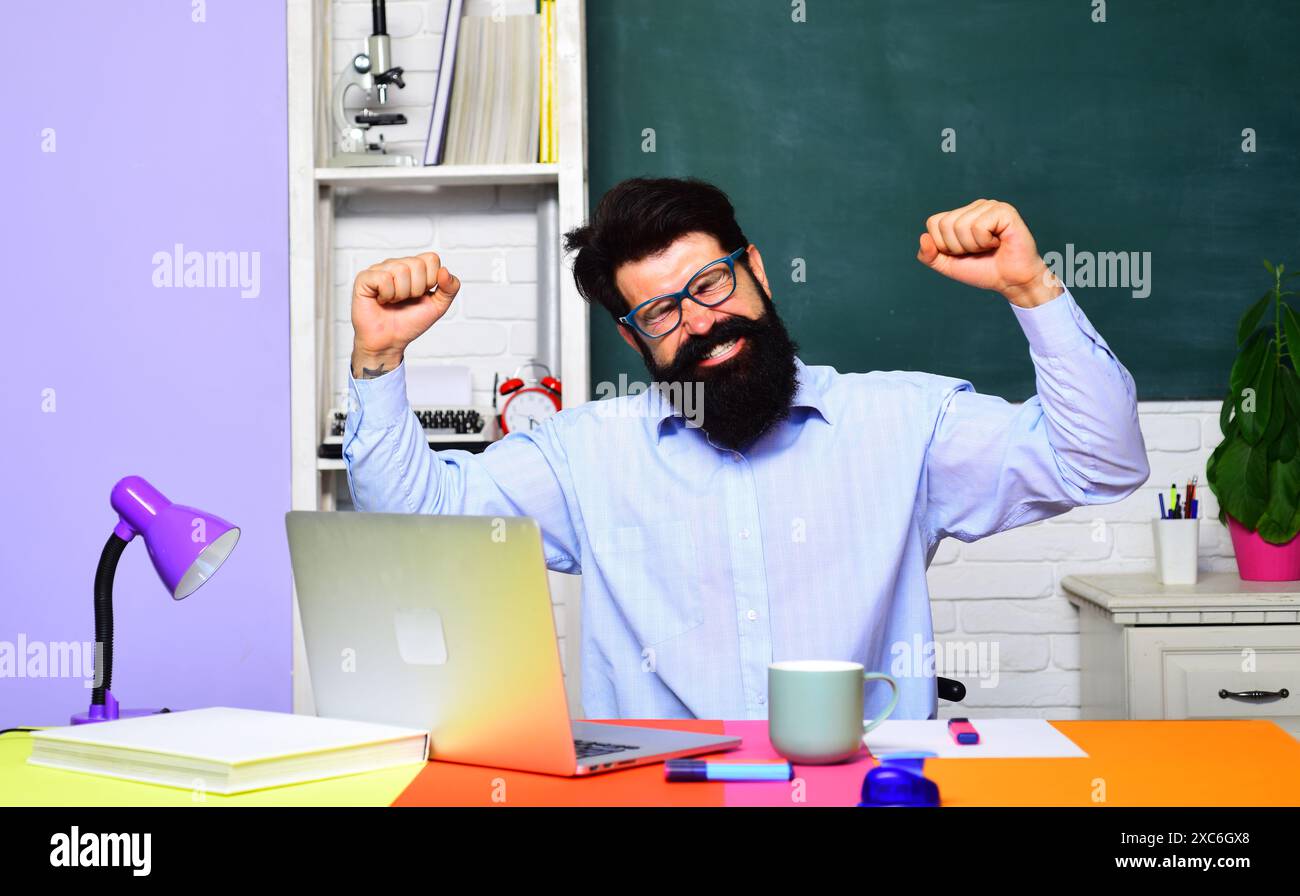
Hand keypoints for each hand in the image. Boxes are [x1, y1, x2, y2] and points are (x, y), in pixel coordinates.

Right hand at [351, 252, 460, 376]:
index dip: (431, 280)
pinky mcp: (365, 278)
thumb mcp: (438, 306)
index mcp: (414, 268)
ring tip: (393, 301)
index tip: (422, 295)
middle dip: (416, 290)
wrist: (390, 341)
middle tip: (406, 300)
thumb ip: (450, 288)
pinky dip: (387, 295)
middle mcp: (397, 264)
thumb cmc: (410, 322)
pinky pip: (383, 278)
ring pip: (401, 270)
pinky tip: (382, 300)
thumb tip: (444, 270)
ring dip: (401, 294)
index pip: (431, 258)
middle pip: (417, 264)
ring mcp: (380, 269)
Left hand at [916, 200, 1060, 307]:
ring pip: (961, 226)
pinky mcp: (1004, 211)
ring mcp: (990, 206)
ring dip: (973, 246)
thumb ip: (929, 255)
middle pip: (946, 224)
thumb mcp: (949, 265)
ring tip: (989, 247)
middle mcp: (975, 206)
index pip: (933, 223)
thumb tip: (923, 238)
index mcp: (961, 215)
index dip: (943, 245)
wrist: (1011, 281)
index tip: (963, 252)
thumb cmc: (983, 270)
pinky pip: (978, 227)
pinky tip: (998, 242)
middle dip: (958, 247)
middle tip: (978, 251)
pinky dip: (985, 242)